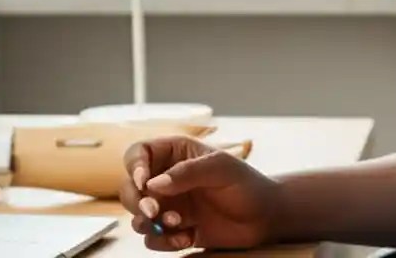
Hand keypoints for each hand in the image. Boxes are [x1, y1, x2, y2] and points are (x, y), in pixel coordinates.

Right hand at [121, 136, 281, 251]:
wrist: (266, 216)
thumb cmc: (246, 183)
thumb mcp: (220, 169)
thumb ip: (186, 173)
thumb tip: (153, 185)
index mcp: (175, 154)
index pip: (138, 154)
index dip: (134, 167)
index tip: (144, 182)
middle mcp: (167, 179)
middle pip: (130, 188)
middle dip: (136, 201)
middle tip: (153, 211)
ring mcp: (170, 206)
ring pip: (137, 216)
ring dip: (148, 223)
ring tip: (176, 223)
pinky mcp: (176, 230)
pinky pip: (154, 240)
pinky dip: (163, 241)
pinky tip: (186, 237)